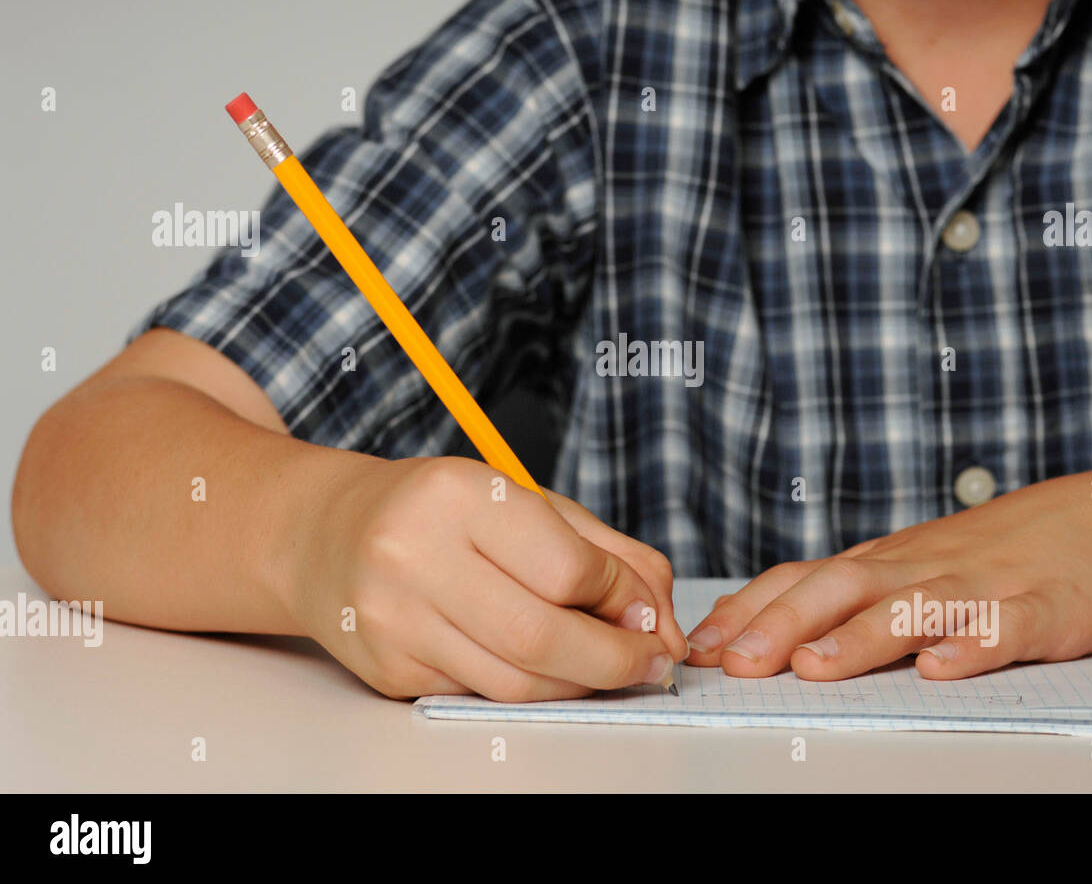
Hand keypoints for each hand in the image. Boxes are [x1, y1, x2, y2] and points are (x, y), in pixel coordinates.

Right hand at [296, 455, 686, 698]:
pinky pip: (483, 696)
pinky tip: (549, 668)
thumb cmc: (443, 513)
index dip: (624, 599)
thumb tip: (663, 619)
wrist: (327, 535)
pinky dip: (532, 689)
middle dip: (616, 660)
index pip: (567, 569)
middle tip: (651, 660)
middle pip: (542, 637)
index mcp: (459, 496)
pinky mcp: (388, 670)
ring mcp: (394, 620)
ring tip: (610, 667)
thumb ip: (606, 553)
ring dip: (581, 684)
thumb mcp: (526, 502)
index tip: (647, 611)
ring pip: (515, 682)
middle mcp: (415, 556)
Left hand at [684, 472, 1091, 680]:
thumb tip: (752, 631)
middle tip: (736, 663)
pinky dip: (974, 643)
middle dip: (782, 624)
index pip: (802, 580)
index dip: (750, 612)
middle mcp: (920, 568)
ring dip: (861, 637)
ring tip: (816, 665)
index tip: (700, 647)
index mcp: (884, 563)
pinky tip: (944, 667)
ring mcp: (980, 586)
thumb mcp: (910, 570)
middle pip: (842, 587)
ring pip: (912, 606)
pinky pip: (1006, 625)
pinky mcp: (1042, 607)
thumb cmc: (995, 556)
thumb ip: (844, 598)